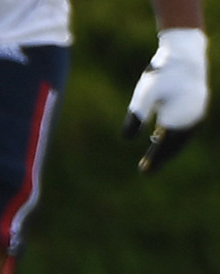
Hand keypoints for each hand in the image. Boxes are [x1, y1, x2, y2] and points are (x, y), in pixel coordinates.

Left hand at [124, 28, 208, 173]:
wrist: (184, 50)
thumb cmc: (162, 72)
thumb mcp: (145, 93)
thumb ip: (137, 115)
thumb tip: (127, 138)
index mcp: (180, 118)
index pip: (166, 146)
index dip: (156, 159)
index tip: (145, 172)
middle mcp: (193, 117)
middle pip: (176, 144)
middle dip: (162, 157)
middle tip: (147, 171)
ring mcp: (197, 110)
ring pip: (182, 136)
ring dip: (169, 147)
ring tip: (155, 157)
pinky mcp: (197, 103)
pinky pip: (186, 125)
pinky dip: (175, 134)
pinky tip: (161, 135)